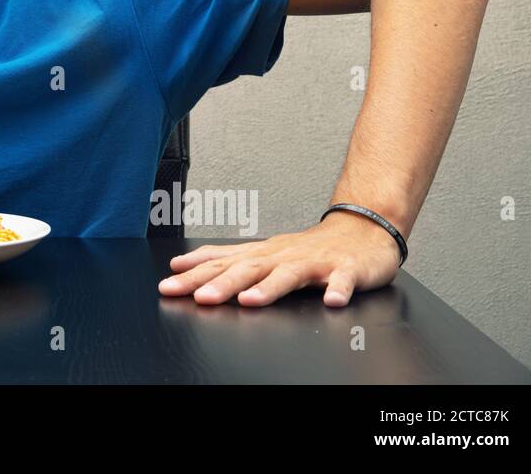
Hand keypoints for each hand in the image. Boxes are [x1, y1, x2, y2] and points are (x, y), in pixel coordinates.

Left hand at [157, 210, 402, 306]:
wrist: (361, 229)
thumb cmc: (308, 247)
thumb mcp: (261, 251)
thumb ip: (224, 260)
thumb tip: (180, 265)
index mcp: (262, 255)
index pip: (222, 263)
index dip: (194, 274)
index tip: (169, 284)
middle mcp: (283, 256)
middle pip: (249, 269)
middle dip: (223, 284)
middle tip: (200, 297)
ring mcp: (315, 263)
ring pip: (289, 275)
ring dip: (269, 288)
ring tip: (250, 301)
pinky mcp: (346, 270)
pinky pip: (343, 281)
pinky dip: (338, 290)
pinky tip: (332, 302)